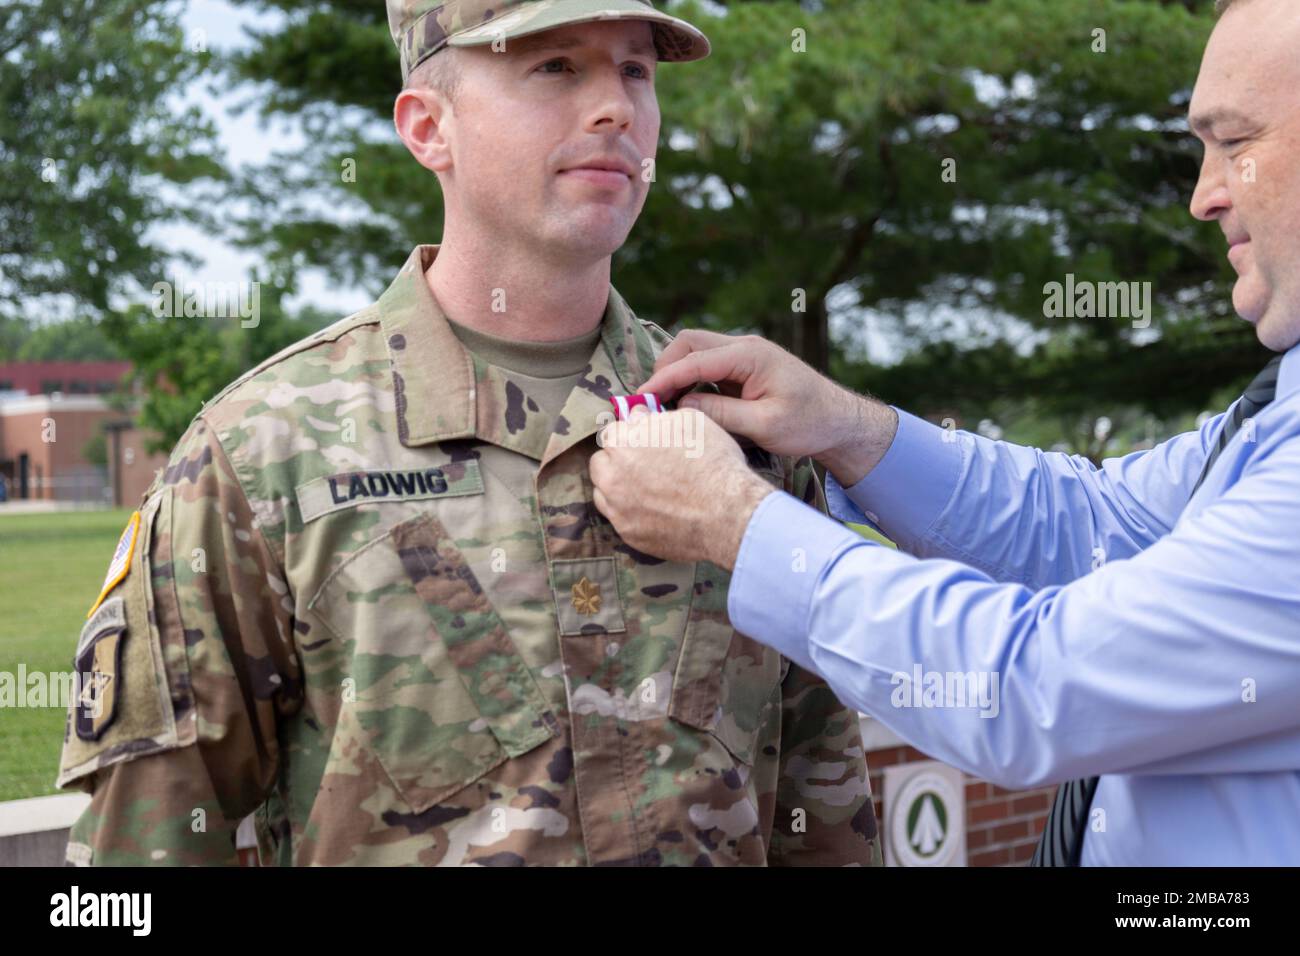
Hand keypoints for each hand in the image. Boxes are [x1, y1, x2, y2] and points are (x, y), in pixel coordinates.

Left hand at [590, 408, 774, 568]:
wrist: (729, 514)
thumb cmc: (714, 463)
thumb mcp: (691, 423)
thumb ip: (655, 418)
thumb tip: (638, 417)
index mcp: (623, 443)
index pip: (610, 433)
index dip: (628, 435)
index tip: (641, 441)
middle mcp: (612, 476)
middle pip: (601, 464)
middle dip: (617, 461)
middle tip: (643, 465)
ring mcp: (617, 509)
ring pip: (604, 494)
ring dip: (618, 488)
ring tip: (647, 489)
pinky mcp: (628, 534)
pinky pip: (619, 519)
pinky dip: (631, 513)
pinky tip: (654, 510)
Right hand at [637, 330, 898, 486]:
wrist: (839, 420)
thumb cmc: (809, 423)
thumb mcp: (764, 424)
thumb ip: (722, 413)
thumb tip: (683, 405)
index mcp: (750, 355)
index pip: (694, 360)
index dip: (663, 380)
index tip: (640, 400)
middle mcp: (744, 347)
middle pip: (688, 344)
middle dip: (664, 369)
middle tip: (648, 402)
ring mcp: (743, 355)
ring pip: (694, 351)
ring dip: (674, 373)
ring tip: (660, 405)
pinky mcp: (742, 368)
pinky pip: (706, 366)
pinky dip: (688, 380)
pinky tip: (681, 404)